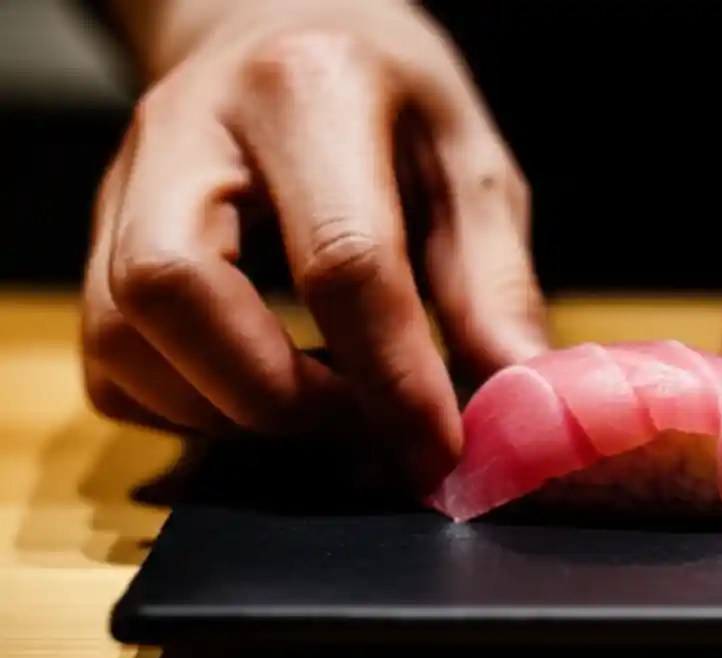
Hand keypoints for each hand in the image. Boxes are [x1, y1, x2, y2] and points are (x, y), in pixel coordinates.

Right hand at [81, 0, 547, 480]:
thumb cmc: (388, 89)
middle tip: (366, 423)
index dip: (394, 377)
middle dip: (279, 396)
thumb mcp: (469, 160)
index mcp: (308, 91)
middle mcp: (190, 130)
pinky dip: (188, 408)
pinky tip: (265, 386)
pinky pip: (110, 364)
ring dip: (231, 410)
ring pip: (122, 337)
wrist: (281, 24)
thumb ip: (494, 277)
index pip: (341, 258)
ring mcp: (125, 181)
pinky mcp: (99, 234)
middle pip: (177, 290)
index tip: (441, 452)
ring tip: (326, 405)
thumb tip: (522, 391)